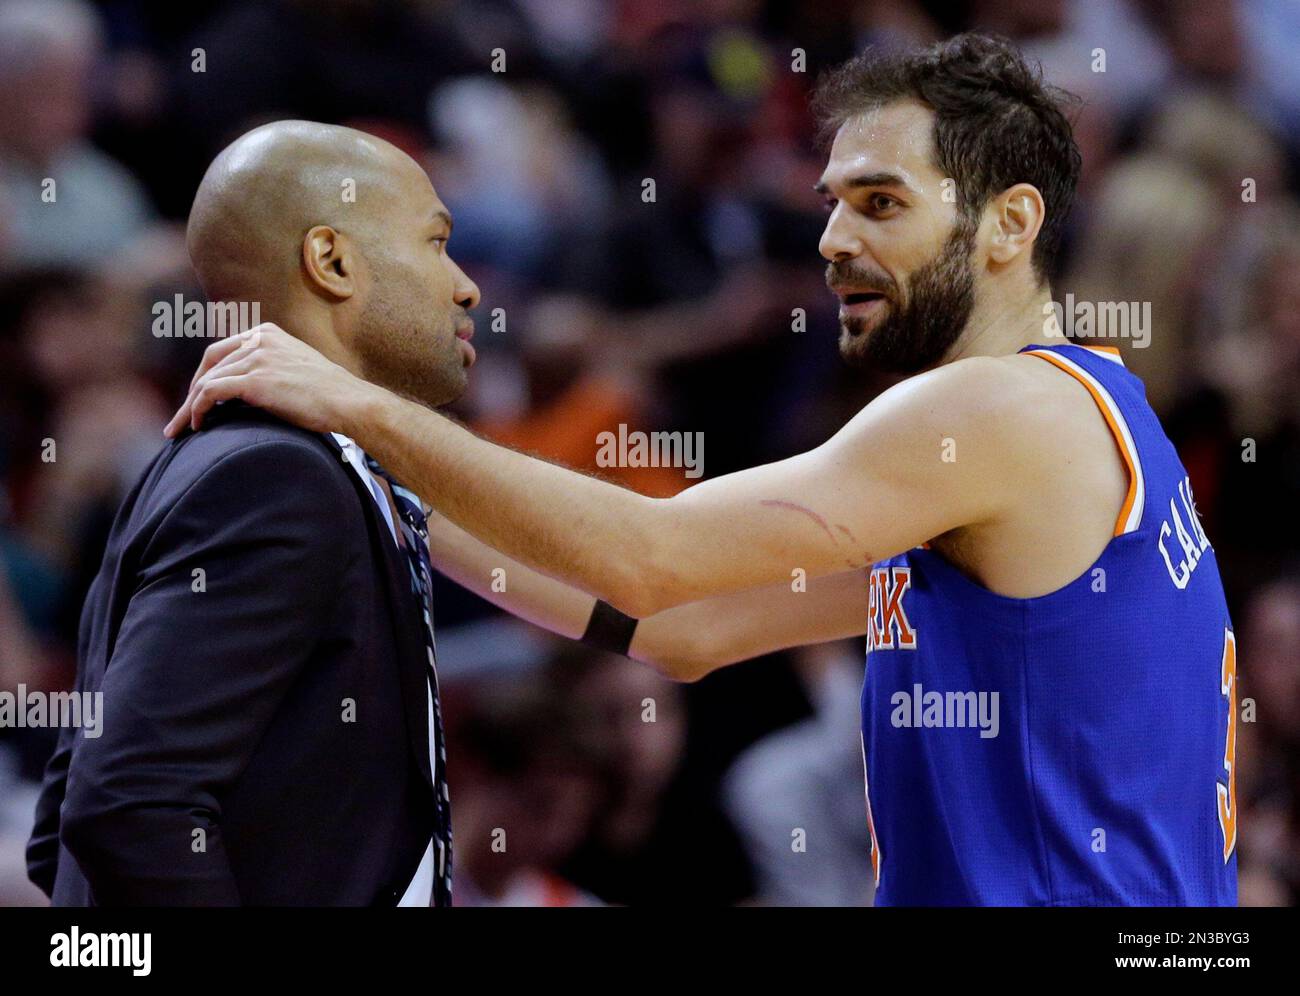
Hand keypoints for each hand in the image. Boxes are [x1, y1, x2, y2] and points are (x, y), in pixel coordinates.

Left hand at [163, 324, 375, 437]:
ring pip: (207, 380)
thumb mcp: (297, 367)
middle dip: (192, 392)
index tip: (198, 398)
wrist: (349, 402)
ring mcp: (256, 357)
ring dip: (190, 407)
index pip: (223, 351)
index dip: (206, 376)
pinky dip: (198, 409)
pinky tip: (198, 425)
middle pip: (210, 364)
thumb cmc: (330, 394)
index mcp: (267, 334)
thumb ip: (273, 366)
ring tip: (182, 429)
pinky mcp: (254, 380)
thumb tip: (252, 387)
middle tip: (182, 417)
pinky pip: (211, 393)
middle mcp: (258, 340)